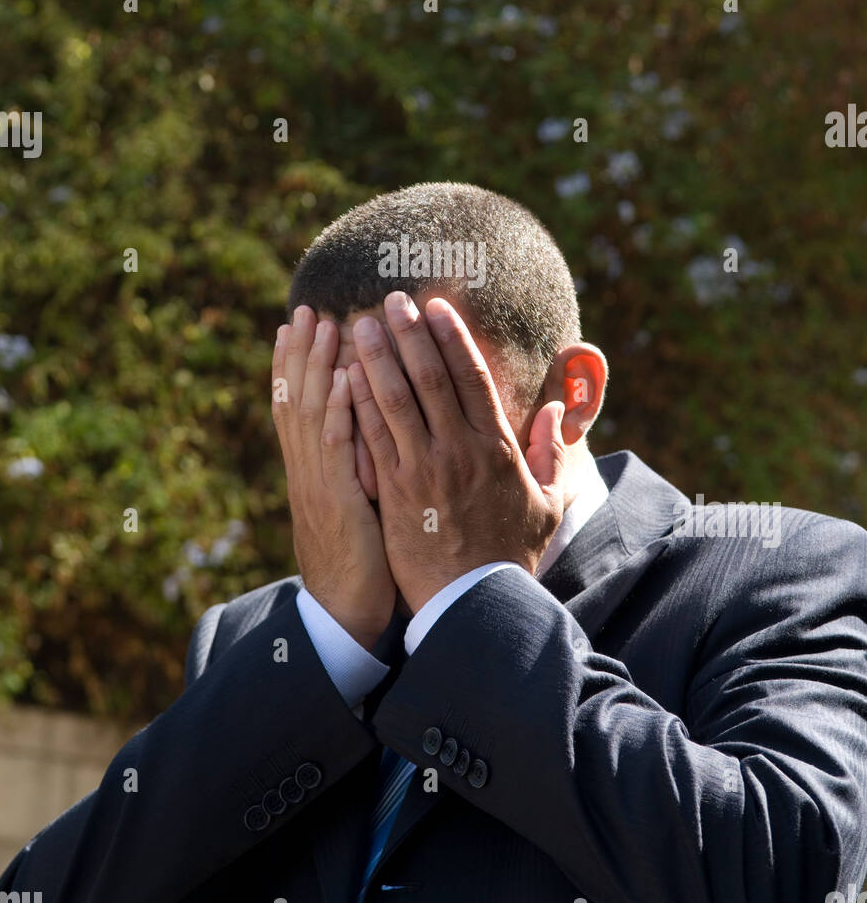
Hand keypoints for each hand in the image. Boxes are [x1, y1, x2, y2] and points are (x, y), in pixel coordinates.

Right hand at [272, 305, 395, 649]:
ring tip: (324, 325)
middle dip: (300, 353)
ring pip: (315, 416)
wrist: (347, 617)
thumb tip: (367, 434)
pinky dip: (342, 412)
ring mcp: (321, 486)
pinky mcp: (340, 504)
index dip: (294, 365)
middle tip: (304, 308)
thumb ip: (354, 468)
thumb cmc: (361, 565)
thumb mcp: (352, 508)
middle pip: (297, 402)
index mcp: (312, 472)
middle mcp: (309, 473)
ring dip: (318, 368)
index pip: (297, 408)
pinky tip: (350, 380)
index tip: (297, 324)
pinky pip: (340, 450)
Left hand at [346, 293, 566, 612]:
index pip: (472, 378)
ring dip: (378, 359)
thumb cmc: (511, 553)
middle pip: (431, 378)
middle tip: (391, 299)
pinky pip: (372, 439)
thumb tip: (557, 411)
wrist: (475, 602)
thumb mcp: (548, 503)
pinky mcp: (395, 492)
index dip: (453, 337)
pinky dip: (358, 405)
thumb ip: (551, 453)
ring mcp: (423, 470)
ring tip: (362, 325)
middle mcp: (459, 450)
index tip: (437, 306)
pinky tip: (344, 377)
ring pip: (396, 402)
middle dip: (410, 334)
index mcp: (496, 447)